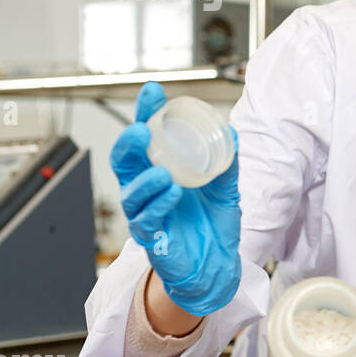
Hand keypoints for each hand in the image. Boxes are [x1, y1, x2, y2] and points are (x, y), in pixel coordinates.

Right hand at [109, 81, 241, 315]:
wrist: (218, 265)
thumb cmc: (212, 224)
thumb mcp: (224, 187)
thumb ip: (227, 161)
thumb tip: (230, 130)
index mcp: (160, 171)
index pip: (147, 138)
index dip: (145, 114)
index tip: (153, 91)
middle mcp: (147, 191)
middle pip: (124, 163)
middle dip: (128, 144)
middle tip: (140, 131)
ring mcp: (146, 214)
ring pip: (131, 194)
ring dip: (145, 180)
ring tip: (164, 172)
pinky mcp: (152, 238)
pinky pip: (148, 220)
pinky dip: (159, 205)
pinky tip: (173, 193)